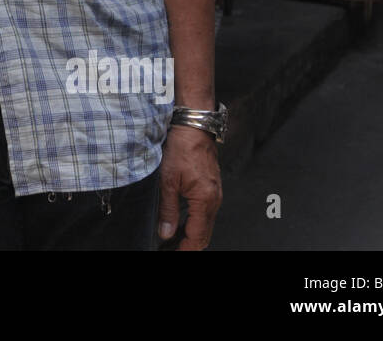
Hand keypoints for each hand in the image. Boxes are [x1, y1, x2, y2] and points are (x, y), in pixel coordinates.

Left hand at [157, 125, 221, 249]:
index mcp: (205, 200)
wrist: (194, 128)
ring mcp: (216, 193)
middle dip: (190, 245)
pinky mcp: (213, 187)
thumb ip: (168, 210)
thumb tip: (166, 233)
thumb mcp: (167, 181)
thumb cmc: (181, 149)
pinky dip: (197, 222)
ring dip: (193, 234)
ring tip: (174, 239)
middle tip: (171, 249)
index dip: (185, 249)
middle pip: (205, 234)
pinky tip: (183, 222)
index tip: (172, 253)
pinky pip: (207, 212)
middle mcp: (215, 199)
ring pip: (207, 224)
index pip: (198, 236)